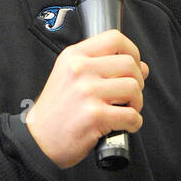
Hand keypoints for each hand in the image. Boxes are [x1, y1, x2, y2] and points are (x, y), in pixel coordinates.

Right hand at [24, 30, 148, 168]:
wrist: (38, 141)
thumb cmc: (57, 112)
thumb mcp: (69, 76)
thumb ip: (101, 67)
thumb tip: (142, 67)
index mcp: (73, 56)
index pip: (115, 39)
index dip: (133, 52)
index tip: (134, 66)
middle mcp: (79, 70)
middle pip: (129, 64)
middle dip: (137, 82)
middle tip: (128, 96)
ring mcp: (87, 92)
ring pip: (134, 88)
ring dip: (136, 103)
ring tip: (124, 110)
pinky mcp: (95, 115)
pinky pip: (131, 115)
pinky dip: (134, 123)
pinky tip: (123, 126)